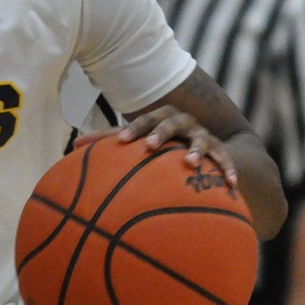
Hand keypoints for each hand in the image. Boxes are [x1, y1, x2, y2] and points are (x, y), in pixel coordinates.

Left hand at [99, 106, 238, 187]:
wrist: (206, 138)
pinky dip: (228, 171)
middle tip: (149, 147)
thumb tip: (72, 148)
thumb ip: (109, 143)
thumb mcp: (140, 139)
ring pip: (200, 139)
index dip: (133, 129)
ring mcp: (203, 135)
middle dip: (161, 133)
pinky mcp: (220, 151)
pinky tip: (232, 185)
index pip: (145, 120)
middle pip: (171, 122)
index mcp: (161, 118)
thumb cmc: (163, 141)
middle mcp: (183, 123)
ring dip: (195, 149)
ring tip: (190, 163)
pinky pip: (225, 160)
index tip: (121, 142)